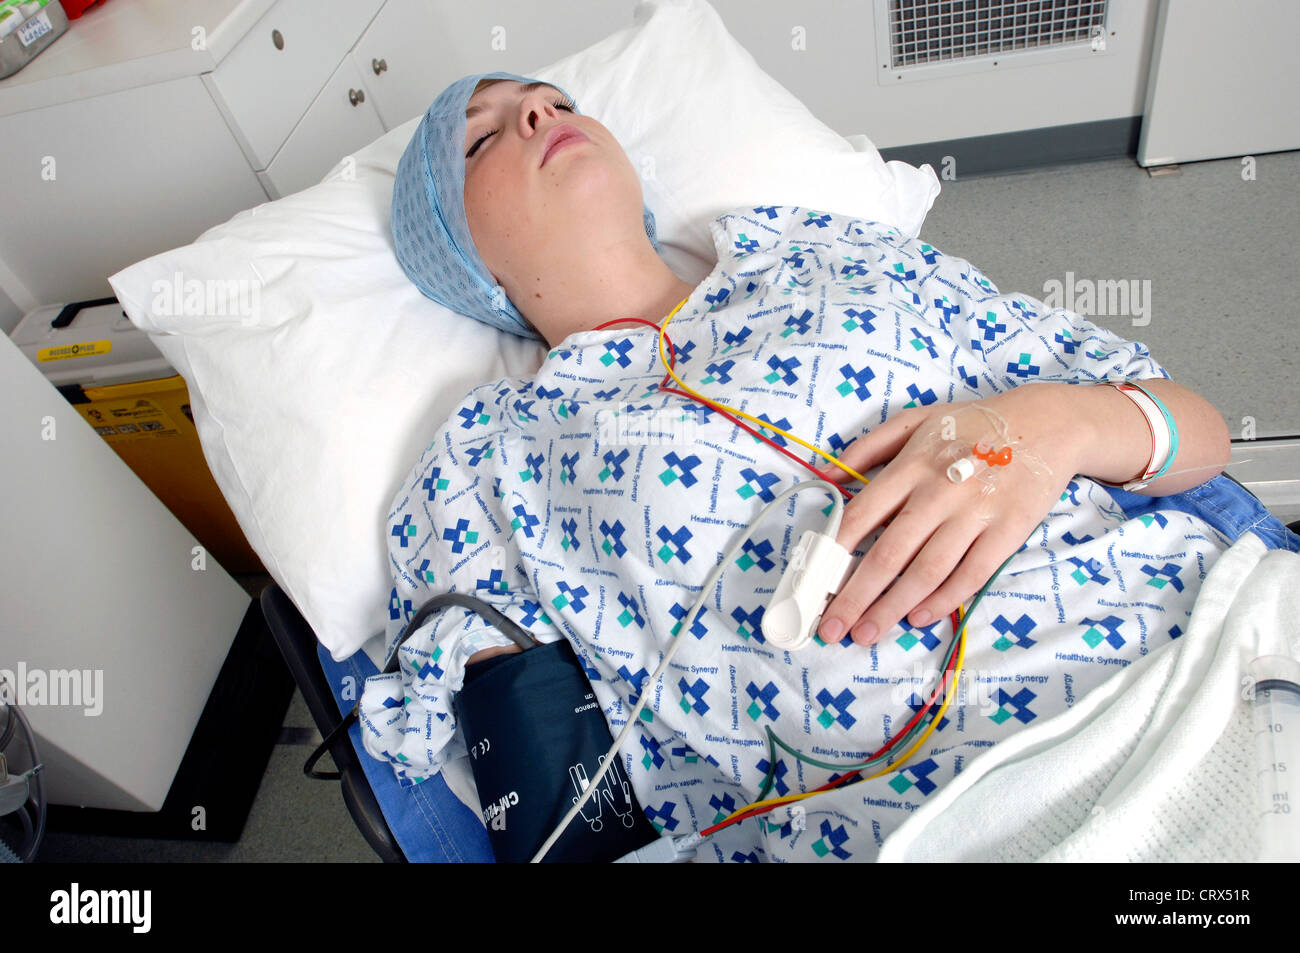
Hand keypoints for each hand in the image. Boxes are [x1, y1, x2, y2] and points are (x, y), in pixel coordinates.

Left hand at [816, 383, 1087, 645]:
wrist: (1047, 424)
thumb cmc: (972, 426)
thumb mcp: (915, 420)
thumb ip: (867, 447)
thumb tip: (824, 475)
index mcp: (912, 464)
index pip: (863, 514)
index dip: (836, 552)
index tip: (816, 581)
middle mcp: (940, 491)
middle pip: (890, 553)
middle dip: (856, 596)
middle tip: (833, 628)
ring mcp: (975, 514)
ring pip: (927, 571)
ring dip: (892, 608)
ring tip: (867, 633)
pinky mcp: (1008, 532)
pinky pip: (970, 575)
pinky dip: (942, 600)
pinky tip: (917, 617)